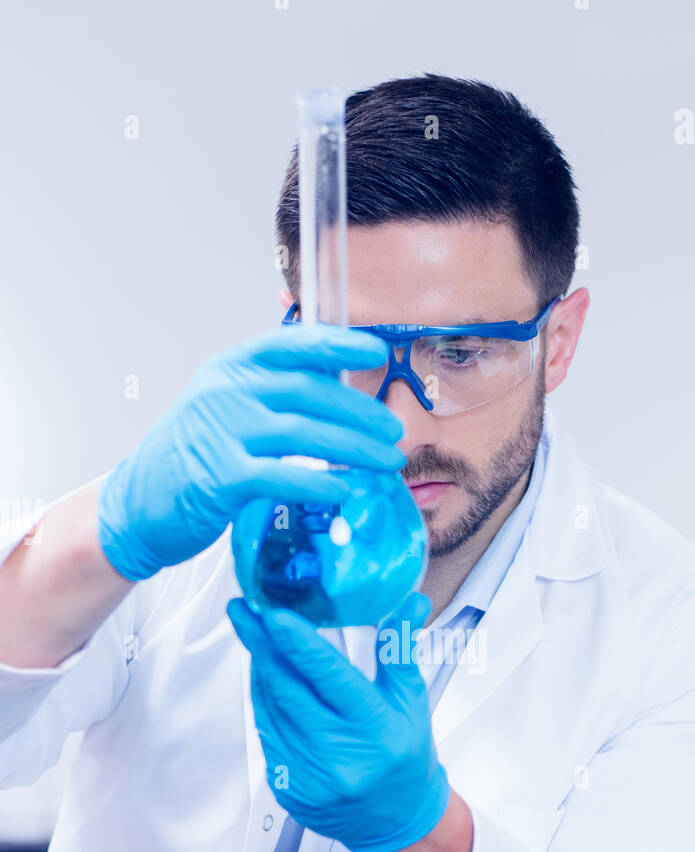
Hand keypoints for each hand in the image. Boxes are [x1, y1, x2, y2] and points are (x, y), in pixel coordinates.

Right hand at [97, 325, 403, 580]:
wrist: (138, 502)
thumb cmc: (193, 456)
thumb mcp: (227, 407)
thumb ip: (273, 394)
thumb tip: (338, 390)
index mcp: (232, 368)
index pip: (293, 344)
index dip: (339, 343)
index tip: (376, 350)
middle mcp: (226, 392)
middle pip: (310, 392)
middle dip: (360, 412)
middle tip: (393, 431)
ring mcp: (222, 432)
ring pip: (304, 434)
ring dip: (354, 449)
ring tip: (387, 462)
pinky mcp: (221, 477)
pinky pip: (284, 476)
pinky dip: (320, 483)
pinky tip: (345, 491)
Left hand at [227, 591, 450, 851]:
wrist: (396, 820)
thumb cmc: (405, 755)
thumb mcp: (411, 700)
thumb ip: (400, 649)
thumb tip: (411, 602)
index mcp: (375, 729)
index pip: (331, 678)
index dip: (298, 644)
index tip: (272, 613)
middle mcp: (340, 756)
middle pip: (288, 689)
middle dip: (261, 643)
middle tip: (245, 607)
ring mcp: (309, 776)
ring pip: (270, 708)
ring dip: (259, 667)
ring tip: (252, 631)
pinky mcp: (287, 787)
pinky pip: (265, 731)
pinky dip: (262, 699)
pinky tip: (264, 675)